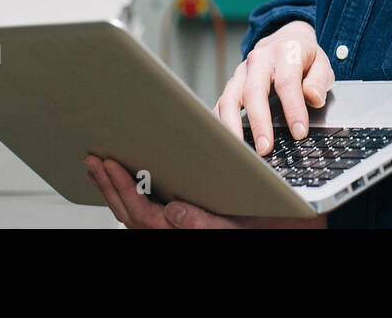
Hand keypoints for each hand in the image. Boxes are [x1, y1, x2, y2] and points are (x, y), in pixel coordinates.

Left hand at [85, 155, 327, 228]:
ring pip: (137, 217)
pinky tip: (127, 179)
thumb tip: (172, 213)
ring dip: (115, 191)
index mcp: (194, 234)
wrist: (298, 231)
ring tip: (100, 165)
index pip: (144, 216)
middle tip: (93, 157)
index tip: (109, 164)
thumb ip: (207, 225)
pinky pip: (150, 214)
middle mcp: (182, 234)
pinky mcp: (188, 224)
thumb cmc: (278, 224)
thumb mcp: (245, 225)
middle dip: (110, 187)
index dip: (123, 191)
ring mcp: (182, 231)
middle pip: (132, 217)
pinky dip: (132, 195)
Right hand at [214, 20, 334, 155]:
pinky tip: (225, 140)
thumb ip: (319, 81)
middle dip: (259, 122)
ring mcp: (242, 71)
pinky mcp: (233, 83)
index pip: (287, 82)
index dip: (293, 109)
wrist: (285, 39)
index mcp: (285, 52)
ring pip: (230, 98)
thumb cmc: (304, 57)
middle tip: (265, 148)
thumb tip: (313, 98)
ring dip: (233, 125)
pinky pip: (221, 103)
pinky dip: (220, 122)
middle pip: (253, 91)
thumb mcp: (321, 63)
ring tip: (241, 150)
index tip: (299, 133)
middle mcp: (260, 59)